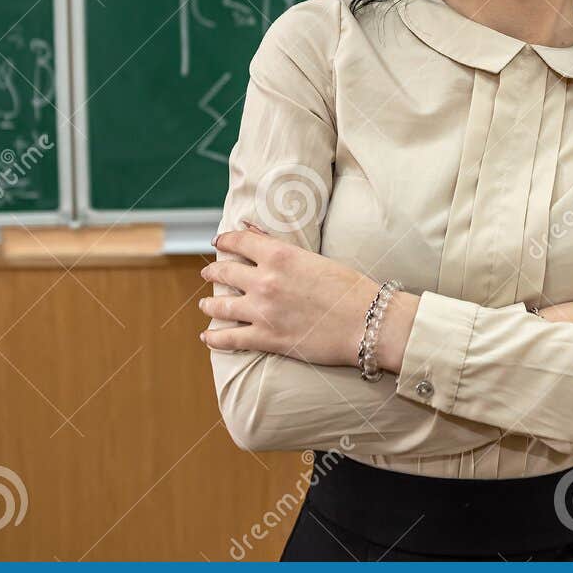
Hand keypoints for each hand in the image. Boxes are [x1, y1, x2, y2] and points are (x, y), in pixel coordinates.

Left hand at [198, 223, 379, 366]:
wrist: (368, 322)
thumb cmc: (350, 288)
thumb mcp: (315, 259)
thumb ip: (283, 248)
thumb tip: (255, 233)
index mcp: (280, 255)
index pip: (239, 242)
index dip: (225, 240)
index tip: (219, 241)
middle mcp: (265, 281)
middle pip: (224, 273)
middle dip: (213, 272)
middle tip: (208, 273)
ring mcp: (263, 311)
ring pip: (220, 306)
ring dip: (209, 305)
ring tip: (205, 305)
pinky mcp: (267, 339)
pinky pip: (230, 339)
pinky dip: (214, 339)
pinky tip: (207, 337)